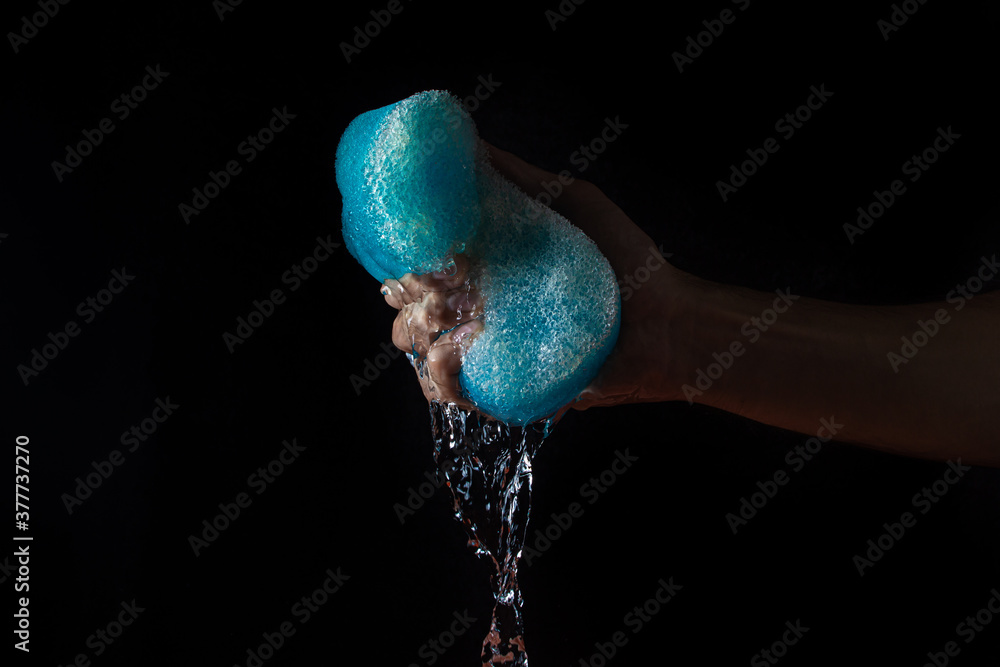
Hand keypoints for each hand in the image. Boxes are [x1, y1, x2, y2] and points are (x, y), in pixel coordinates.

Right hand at [383, 141, 684, 417]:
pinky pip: (458, 395)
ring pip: (425, 356)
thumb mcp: (573, 203)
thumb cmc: (627, 260)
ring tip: (440, 326)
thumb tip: (471, 141)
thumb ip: (522, 178)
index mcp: (492, 271)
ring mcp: (495, 354)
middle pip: (413, 312)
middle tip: (426, 289)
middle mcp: (486, 313)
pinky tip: (449, 358)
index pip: (426, 268)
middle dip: (403, 301)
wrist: (668, 321)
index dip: (404, 261)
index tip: (406, 252)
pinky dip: (442, 380)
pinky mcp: (511, 392)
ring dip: (416, 339)